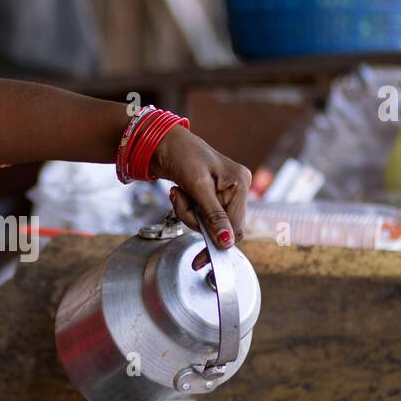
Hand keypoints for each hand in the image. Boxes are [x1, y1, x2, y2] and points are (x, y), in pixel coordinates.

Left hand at [150, 126, 251, 265]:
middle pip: (220, 226)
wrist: (159, 142)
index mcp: (240, 183)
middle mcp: (235, 189)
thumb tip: (227, 241)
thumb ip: (213, 215)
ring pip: (206, 223)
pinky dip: (185, 209)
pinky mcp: (207, 195)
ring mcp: (222, 193)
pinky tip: (179, 193)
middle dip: (195, 219)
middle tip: (180, 200)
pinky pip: (198, 215)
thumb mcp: (197, 185)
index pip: (236, 226)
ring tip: (178, 193)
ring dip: (187, 213)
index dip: (219, 241)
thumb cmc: (181, 153)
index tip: (201, 259)